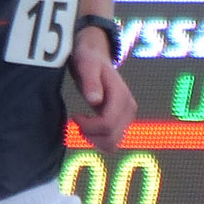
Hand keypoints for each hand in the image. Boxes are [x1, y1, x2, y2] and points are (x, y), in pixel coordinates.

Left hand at [69, 30, 134, 150]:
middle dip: (90, 134)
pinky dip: (98, 139)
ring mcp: (127, 117)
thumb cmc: (89, 60)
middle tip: (77, 119)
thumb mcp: (86, 66)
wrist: (95, 59)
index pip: (107, 124)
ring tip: (82, 123)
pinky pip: (112, 142)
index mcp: (121, 97)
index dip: (88, 126)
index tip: (75, 115)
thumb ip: (91, 82)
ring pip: (112, 144)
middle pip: (110, 138)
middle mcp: (129, 109)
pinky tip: (88, 125)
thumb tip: (95, 101)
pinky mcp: (122, 122)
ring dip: (94, 139)